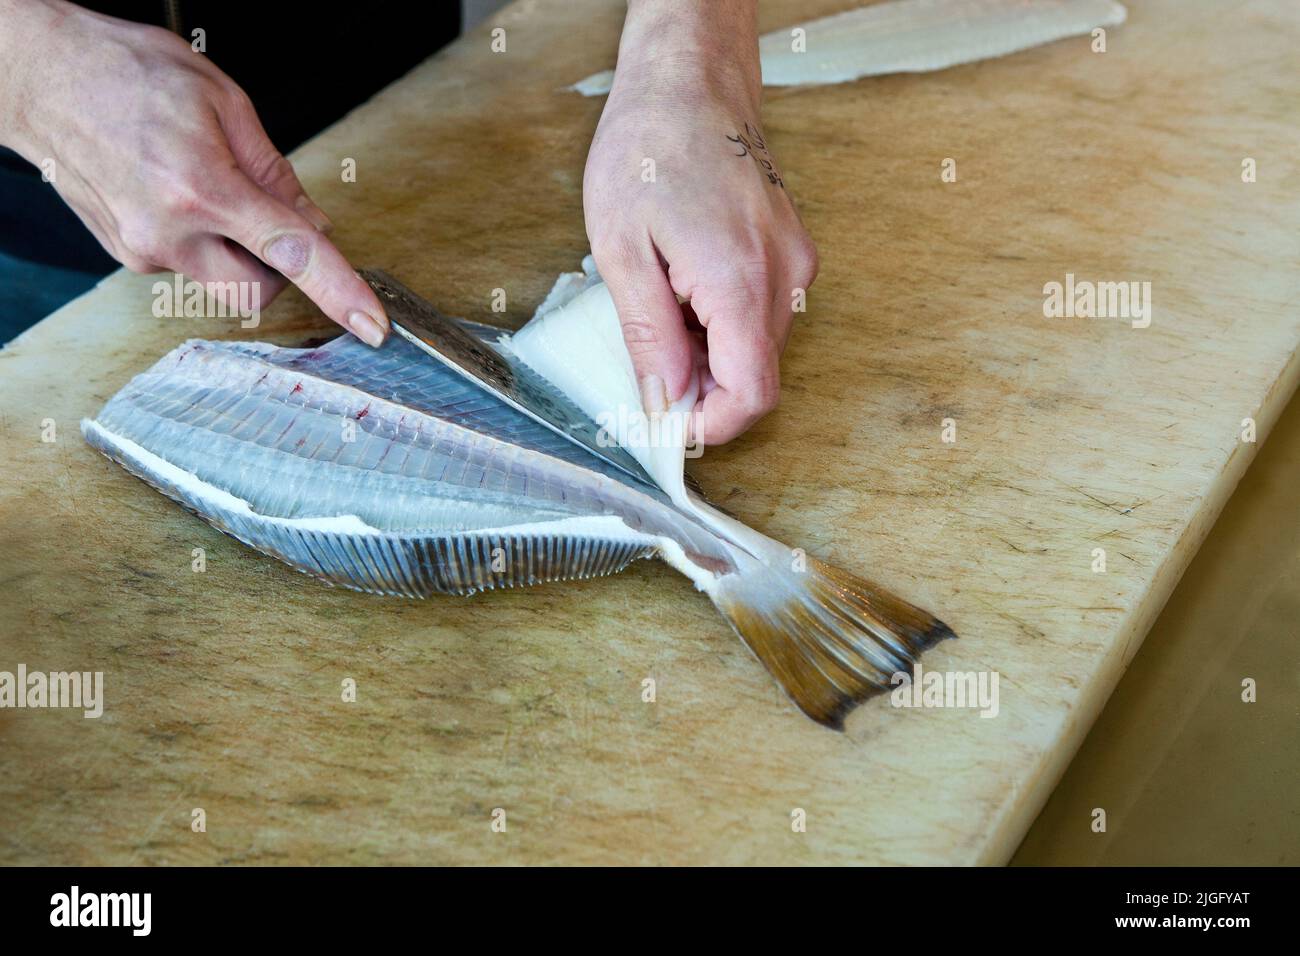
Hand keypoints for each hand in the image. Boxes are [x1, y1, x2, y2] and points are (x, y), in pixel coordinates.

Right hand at [0, 0, 387, 343]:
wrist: (39, 76)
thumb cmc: (126, 72)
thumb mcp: (222, 101)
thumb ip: (275, 172)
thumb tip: (313, 225)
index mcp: (203, 186)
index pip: (292, 253)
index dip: (340, 291)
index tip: (374, 324)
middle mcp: (169, 231)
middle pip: (258, 289)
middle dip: (275, 265)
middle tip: (260, 210)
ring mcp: (142, 250)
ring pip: (221, 280)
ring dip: (233, 248)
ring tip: (202, 185)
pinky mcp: (125, 257)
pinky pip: (186, 265)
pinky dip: (198, 239)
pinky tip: (171, 191)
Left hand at [583, 0, 816, 443]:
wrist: (691, 79)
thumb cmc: (649, 147)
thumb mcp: (622, 249)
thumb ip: (650, 335)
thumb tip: (666, 402)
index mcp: (740, 281)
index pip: (751, 393)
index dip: (711, 425)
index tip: (667, 424)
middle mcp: (783, 277)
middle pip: (755, 374)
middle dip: (702, 387)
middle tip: (647, 356)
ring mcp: (795, 263)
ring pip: (759, 347)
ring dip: (710, 353)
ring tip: (661, 303)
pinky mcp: (792, 252)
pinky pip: (763, 314)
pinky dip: (722, 323)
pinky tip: (684, 285)